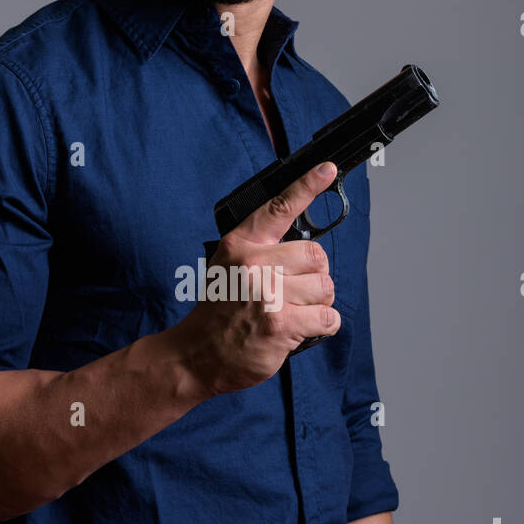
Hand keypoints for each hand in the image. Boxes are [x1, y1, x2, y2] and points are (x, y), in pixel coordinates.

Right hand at [169, 161, 341, 396]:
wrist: (196, 354)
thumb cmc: (218, 313)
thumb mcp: (227, 267)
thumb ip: (260, 251)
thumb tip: (303, 249)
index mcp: (240, 244)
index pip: (278, 207)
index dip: (307, 186)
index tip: (327, 169)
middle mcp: (253, 264)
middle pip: (316, 255)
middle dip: (314, 277)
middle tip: (294, 294)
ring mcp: (267, 293)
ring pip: (326, 288)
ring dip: (318, 304)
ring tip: (292, 312)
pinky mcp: (280, 323)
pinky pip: (327, 317)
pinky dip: (323, 326)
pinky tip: (300, 329)